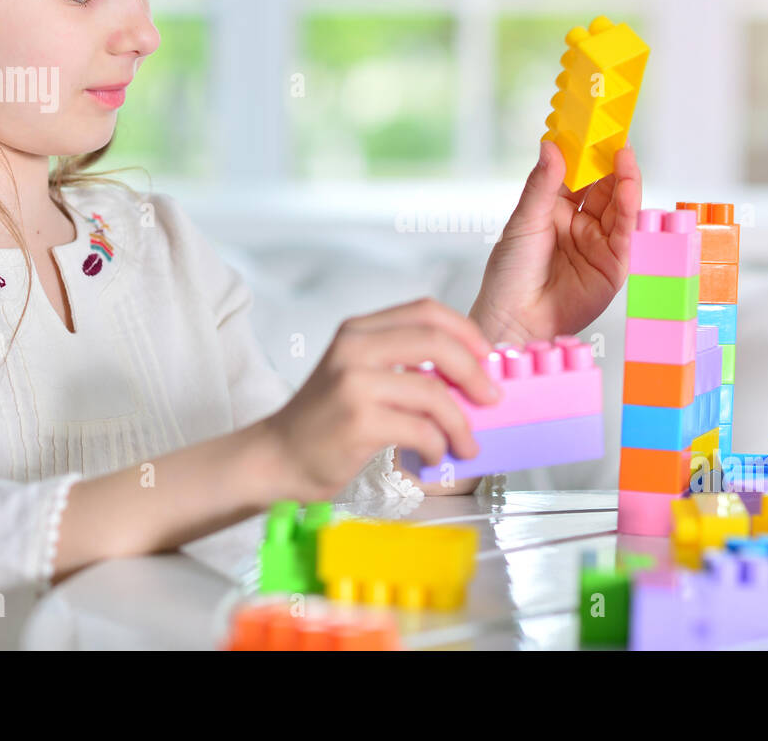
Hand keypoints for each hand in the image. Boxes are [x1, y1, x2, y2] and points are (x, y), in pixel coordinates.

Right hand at [258, 298, 500, 500]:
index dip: (466, 331)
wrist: (276, 457)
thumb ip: (403, 364)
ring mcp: (353, 384)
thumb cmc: (325, 421)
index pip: (426, 310)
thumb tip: (470, 373)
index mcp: (358, 331)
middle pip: (437, 343)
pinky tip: (434, 457)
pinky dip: (438, 446)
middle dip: (475, 373)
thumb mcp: (359, 373)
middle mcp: (354, 349)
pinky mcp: (358, 422)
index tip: (486, 357)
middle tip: (490, 399)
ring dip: (461, 424)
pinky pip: (421, 430)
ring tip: (466, 445)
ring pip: (434, 393)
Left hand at [470, 140, 641, 343]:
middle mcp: (579, 225)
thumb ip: (542, 184)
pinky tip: (629, 187)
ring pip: (618, 206)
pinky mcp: (613, 265)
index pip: (577, 174)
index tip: (593, 127)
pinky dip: (630, 208)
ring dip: (625, 181)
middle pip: (603, 187)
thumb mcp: (524, 221)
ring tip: (625, 155)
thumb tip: (551, 145)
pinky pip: (625, 232)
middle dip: (612, 162)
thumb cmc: (510, 274)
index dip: (586, 152)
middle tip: (617, 135)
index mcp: (554, 211)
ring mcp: (598, 244)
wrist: (515, 319)